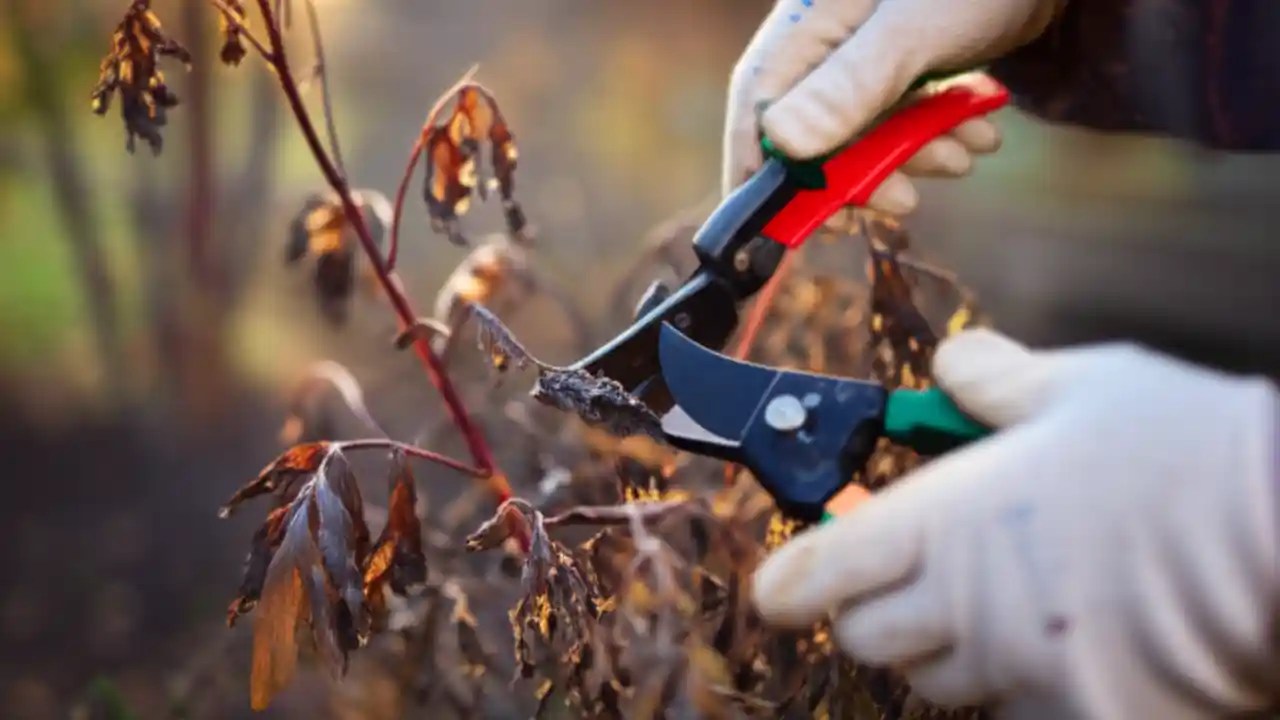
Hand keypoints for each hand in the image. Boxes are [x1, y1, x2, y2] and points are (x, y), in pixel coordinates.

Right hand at [724, 0, 1062, 213]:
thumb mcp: (914, 30)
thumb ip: (849, 87)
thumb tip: (782, 145)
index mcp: (807, 21)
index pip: (758, 103)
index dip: (761, 171)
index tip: (783, 226)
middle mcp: (826, 35)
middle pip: (812, 125)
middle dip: (859, 172)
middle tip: (900, 203)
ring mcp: (867, 46)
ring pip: (864, 126)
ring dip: (911, 155)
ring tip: (960, 160)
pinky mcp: (907, 56)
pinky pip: (903, 112)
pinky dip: (935, 134)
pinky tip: (977, 136)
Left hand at [753, 329, 1279, 717]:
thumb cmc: (1187, 448)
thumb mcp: (1083, 386)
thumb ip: (995, 382)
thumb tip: (950, 368)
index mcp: (950, 520)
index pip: (822, 572)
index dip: (788, 583)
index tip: (779, 588)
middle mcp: (972, 606)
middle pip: (865, 638)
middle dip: (871, 608)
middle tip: (908, 574)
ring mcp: (1027, 671)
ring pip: (939, 683)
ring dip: (949, 648)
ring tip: (1004, 600)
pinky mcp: (1086, 717)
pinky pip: (1017, 716)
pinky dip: (1023, 686)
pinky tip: (1066, 642)